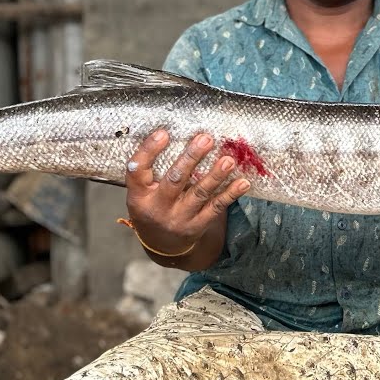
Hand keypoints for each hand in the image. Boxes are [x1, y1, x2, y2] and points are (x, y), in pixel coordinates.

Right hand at [122, 129, 249, 256]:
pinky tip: (242, 182)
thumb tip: (180, 134)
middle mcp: (158, 207)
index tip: (164, 133)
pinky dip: (230, 194)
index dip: (149, 151)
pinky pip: (216, 208)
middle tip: (205, 139)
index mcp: (139, 195)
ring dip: (215, 176)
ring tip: (228, 160)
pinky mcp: (197, 225)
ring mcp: (179, 218)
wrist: (162, 246)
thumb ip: (153, 170)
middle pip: (174, 180)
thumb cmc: (153, 207)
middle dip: (191, 158)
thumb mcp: (143, 192)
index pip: (137, 171)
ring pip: (199, 194)